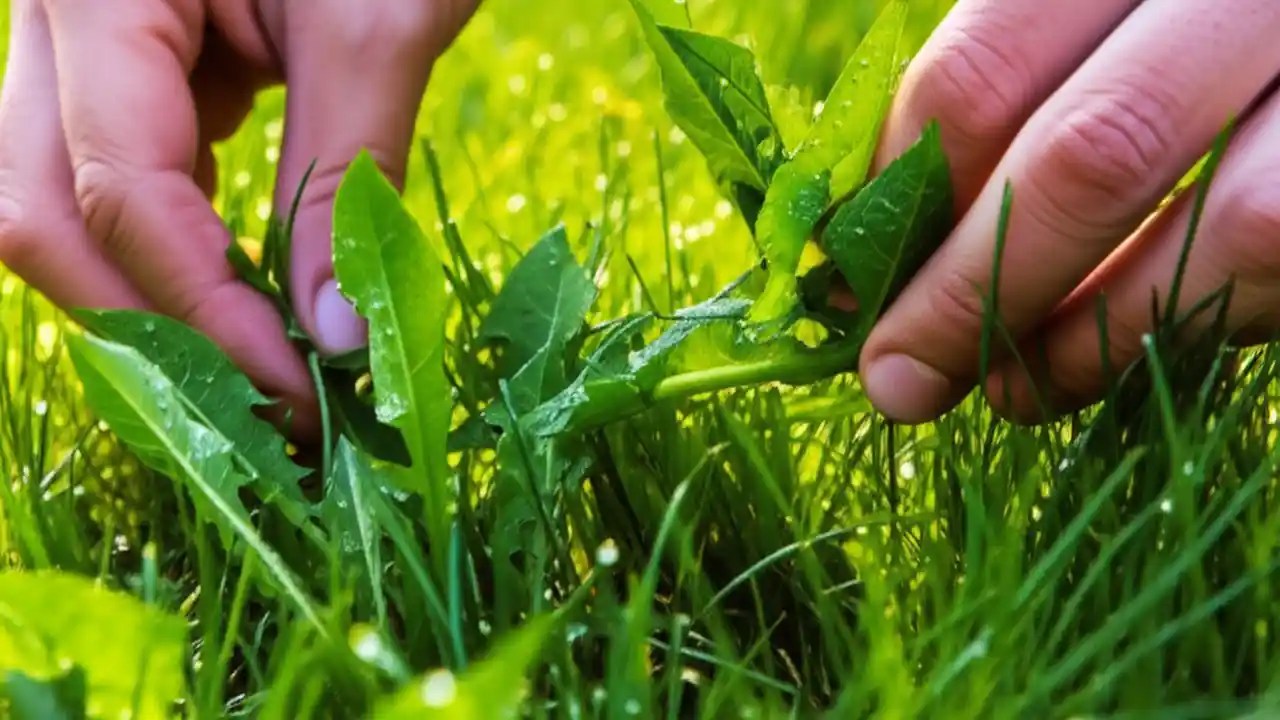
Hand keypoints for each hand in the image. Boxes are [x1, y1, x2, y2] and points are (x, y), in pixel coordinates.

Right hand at [0, 0, 476, 437]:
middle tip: (274, 410)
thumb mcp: (378, 24)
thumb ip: (347, 177)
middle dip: (153, 326)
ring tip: (267, 371)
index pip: (118, 186)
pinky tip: (252, 295)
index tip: (299, 396)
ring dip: (158, 301)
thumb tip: (336, 341)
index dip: (205, 311)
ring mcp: (74, 45)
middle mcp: (52, 17)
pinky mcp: (120, 69)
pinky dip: (179, 251)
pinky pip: (115, 180)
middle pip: (40, 212)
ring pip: (59, 209)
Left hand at [856, 0, 1279, 423]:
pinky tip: (1145, 337)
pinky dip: (1205, 321)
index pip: (980, 70)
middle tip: (898, 379)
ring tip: (1018, 387)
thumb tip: (881, 218)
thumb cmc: (1185, 18)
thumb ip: (1015, 83)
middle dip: (971, 292)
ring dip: (1097, 336)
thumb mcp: (1100, 14)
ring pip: (1228, 231)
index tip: (852, 280)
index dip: (901, 197)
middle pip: (1089, 154)